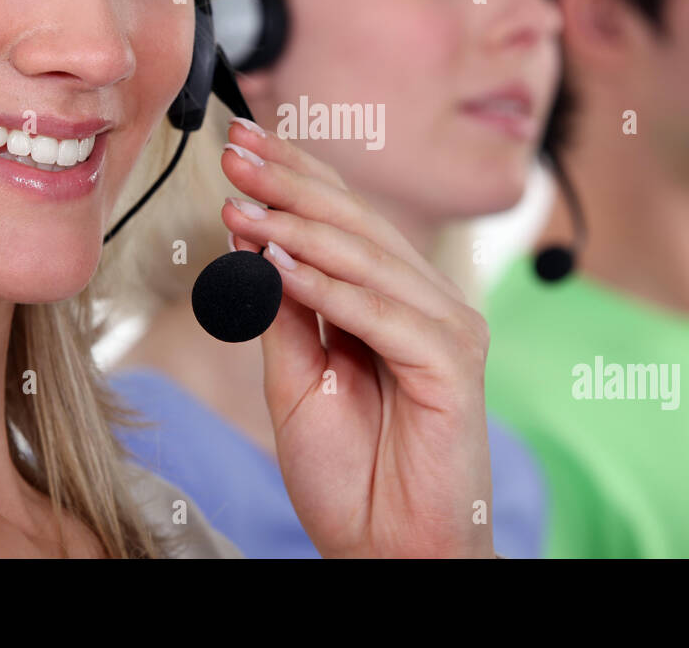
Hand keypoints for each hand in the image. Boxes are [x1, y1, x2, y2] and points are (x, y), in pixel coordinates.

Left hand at [218, 118, 495, 557]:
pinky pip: (383, 315)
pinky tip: (280, 265)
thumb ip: (283, 310)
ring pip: (369, 261)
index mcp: (394, 299)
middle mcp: (427, 303)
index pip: (344, 219)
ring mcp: (446, 329)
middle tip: (235, 152)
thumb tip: (252, 236)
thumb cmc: (348, 470)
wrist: (386, 547)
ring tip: (242, 205)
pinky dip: (329, 290)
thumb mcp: (297, 378)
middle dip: (291, 185)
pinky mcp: (453, 365)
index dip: (296, 175)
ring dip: (299, 229)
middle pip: (357, 225)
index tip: (239, 141)